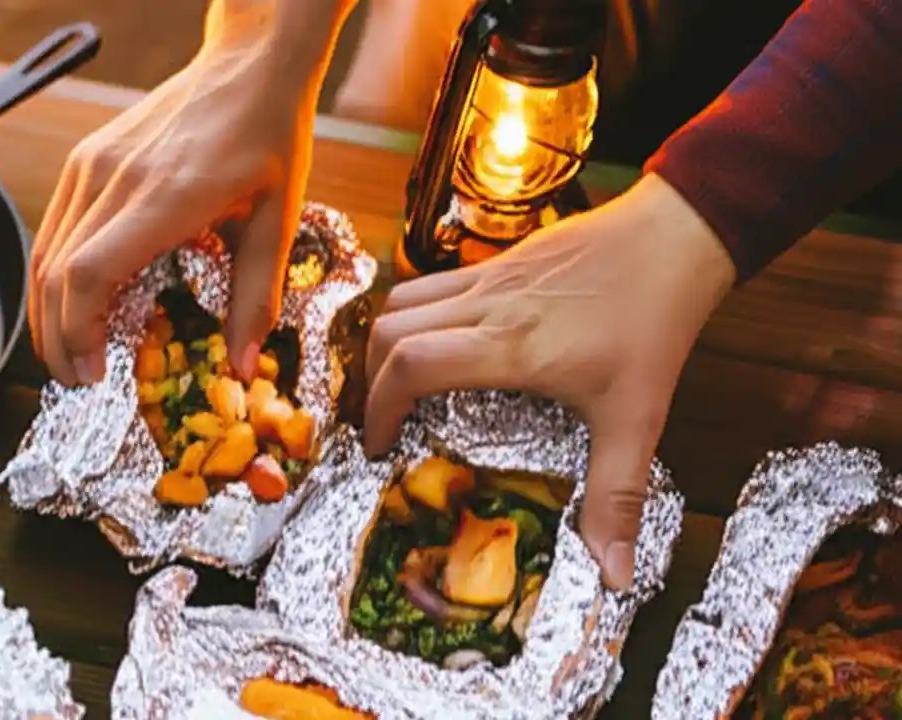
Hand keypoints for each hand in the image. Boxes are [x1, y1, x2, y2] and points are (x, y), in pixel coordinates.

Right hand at [29, 2, 340, 385]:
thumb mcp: (279, 222)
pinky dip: (53, 275)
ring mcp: (92, 163)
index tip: (92, 373)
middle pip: (55, 273)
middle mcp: (116, 178)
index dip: (76, 333)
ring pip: (43, 252)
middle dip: (56, 338)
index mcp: (165, 197)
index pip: (88, 274)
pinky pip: (53, 227)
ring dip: (46, 311)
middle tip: (77, 379)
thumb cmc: (268, 138)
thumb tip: (240, 367)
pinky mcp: (86, 157)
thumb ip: (256, 299)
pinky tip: (73, 304)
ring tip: (69, 352)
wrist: (248, 64)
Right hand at [364, 175, 734, 588]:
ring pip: (401, 301)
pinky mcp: (496, 262)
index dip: (379, 408)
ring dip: (387, 343)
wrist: (675, 236)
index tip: (380, 447)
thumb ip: (617, 497)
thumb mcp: (639, 417)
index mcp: (509, 346)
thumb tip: (615, 575)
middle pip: (389, 332)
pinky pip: (430, 284)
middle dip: (371, 381)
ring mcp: (487, 278)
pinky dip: (414, 314)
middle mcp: (485, 307)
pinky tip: (439, 343)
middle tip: (385, 422)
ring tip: (399, 385)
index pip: (411, 365)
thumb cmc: (654, 321)